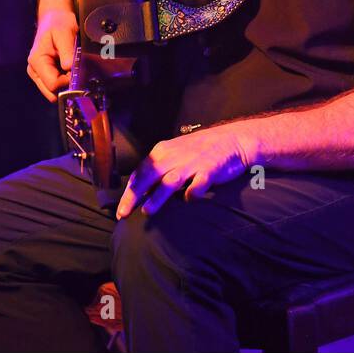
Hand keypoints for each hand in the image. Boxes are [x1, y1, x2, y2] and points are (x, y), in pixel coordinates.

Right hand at [26, 0, 77, 101]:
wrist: (55, 19)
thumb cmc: (58, 23)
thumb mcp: (64, 33)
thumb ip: (67, 51)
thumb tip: (69, 67)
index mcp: (37, 61)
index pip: (52, 84)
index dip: (68, 81)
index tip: (77, 70)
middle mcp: (35, 71)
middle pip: (52, 93)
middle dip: (67, 85)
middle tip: (76, 70)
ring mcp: (39, 74)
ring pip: (55, 92)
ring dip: (67, 83)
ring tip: (73, 67)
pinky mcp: (46, 75)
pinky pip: (57, 86)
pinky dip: (66, 81)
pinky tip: (71, 69)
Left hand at [115, 127, 253, 218]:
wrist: (232, 139)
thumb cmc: (200, 149)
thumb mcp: (175, 152)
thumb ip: (159, 168)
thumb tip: (141, 189)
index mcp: (163, 151)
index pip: (140, 171)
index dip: (129, 191)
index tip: (121, 209)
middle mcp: (175, 156)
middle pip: (149, 176)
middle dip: (134, 195)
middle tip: (124, 213)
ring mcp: (193, 163)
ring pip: (170, 181)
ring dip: (157, 196)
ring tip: (147, 211)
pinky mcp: (210, 170)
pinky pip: (198, 184)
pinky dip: (192, 193)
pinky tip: (189, 200)